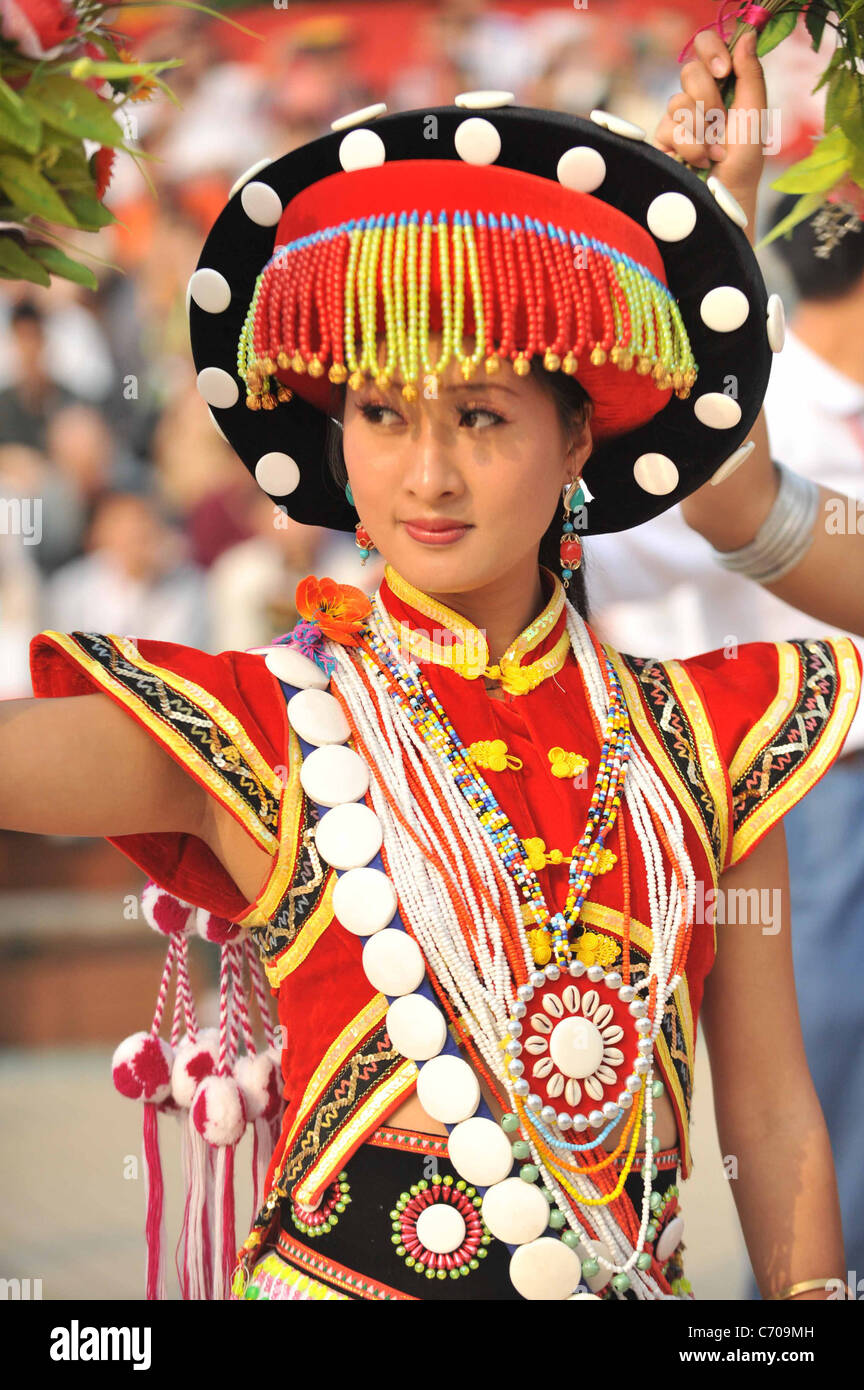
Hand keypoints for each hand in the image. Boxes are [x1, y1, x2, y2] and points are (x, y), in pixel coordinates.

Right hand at [653, 27, 767, 235]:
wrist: (726, 200)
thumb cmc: (744, 162)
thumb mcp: (754, 114)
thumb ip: (750, 75)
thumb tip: (747, 35)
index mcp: (721, 84)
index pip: (706, 46)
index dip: (712, 51)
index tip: (724, 72)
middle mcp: (697, 99)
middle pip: (690, 70)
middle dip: (709, 97)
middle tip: (721, 121)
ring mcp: (677, 121)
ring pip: (678, 102)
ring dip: (701, 130)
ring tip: (714, 152)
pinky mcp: (662, 142)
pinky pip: (669, 129)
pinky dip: (689, 147)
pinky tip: (699, 162)